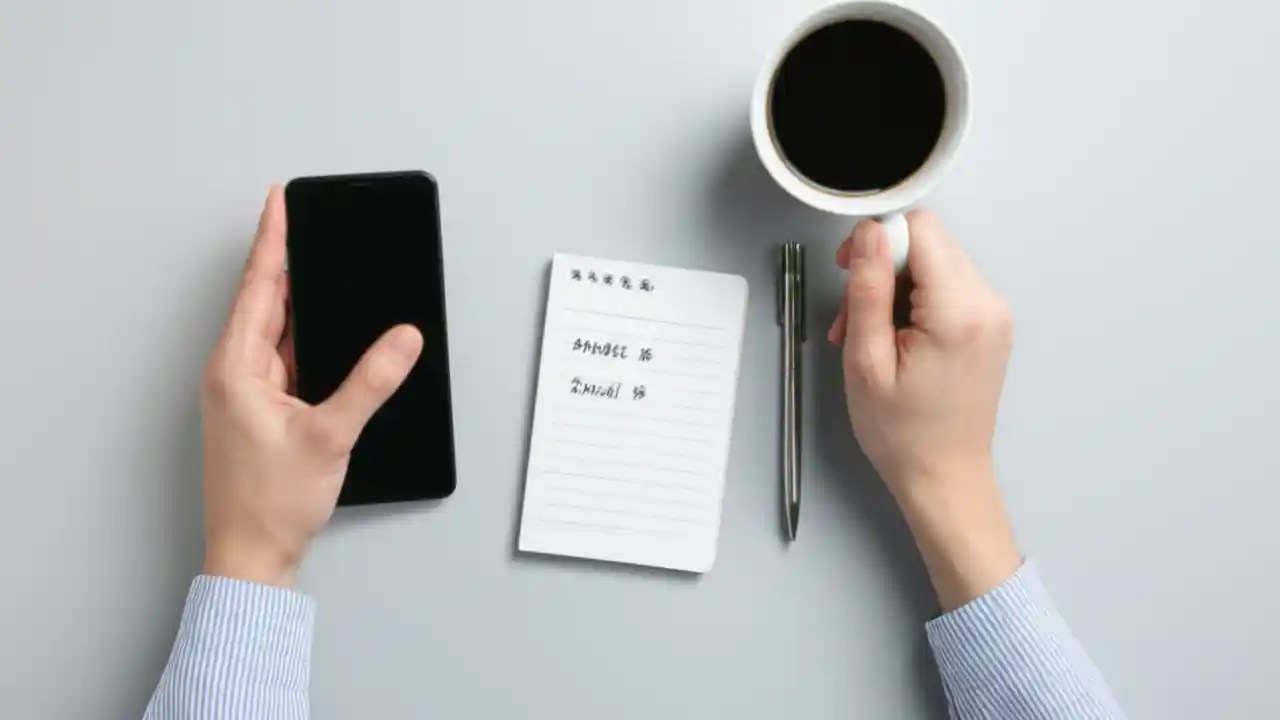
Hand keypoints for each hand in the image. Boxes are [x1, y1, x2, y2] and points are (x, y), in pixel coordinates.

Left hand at [200, 186, 422, 587]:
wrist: (251, 554)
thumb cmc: (271, 503)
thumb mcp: (330, 435)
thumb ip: (371, 382)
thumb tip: (404, 338)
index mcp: (236, 368)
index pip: (259, 287)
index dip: (273, 239)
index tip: (281, 200)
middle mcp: (232, 372)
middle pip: (264, 300)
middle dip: (287, 258)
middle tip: (308, 219)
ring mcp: (243, 391)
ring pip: (274, 328)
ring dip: (297, 299)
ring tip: (322, 264)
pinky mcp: (258, 409)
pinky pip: (283, 356)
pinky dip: (303, 336)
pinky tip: (326, 330)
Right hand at [829, 210, 1018, 609]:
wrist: (945, 478)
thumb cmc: (901, 433)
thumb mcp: (866, 361)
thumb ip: (868, 289)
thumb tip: (868, 233)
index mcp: (960, 311)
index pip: (921, 229)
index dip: (878, 241)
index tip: (850, 275)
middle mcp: (988, 303)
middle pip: (929, 243)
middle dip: (883, 268)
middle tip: (853, 318)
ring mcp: (995, 313)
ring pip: (934, 264)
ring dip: (895, 288)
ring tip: (870, 336)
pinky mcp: (990, 324)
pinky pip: (947, 287)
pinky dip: (915, 303)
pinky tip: (895, 339)